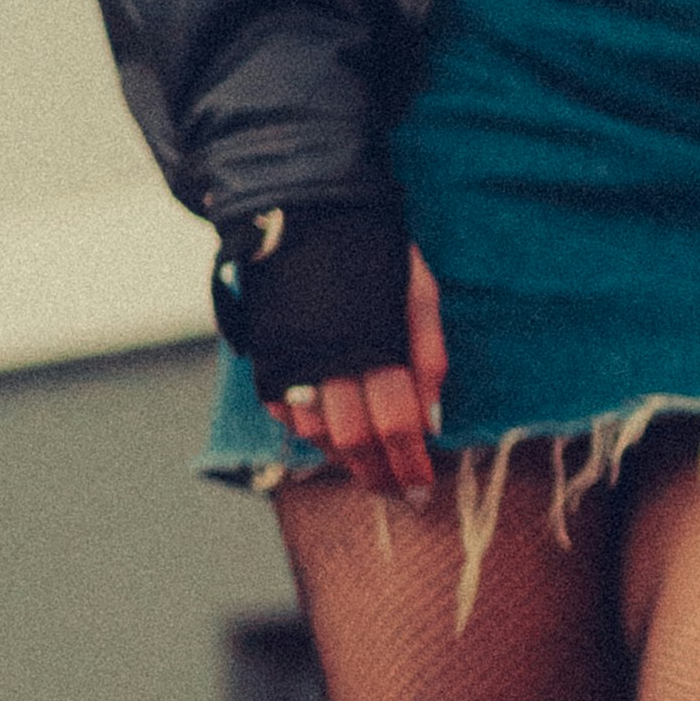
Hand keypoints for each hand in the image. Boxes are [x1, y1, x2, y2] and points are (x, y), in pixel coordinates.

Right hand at [280, 250, 449, 507]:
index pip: (397, 424)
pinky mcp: (266, 357)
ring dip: (345, 461)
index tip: (422, 489)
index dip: (411, 464)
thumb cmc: (373, 250)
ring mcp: (291, 361)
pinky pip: (284, 414)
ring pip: (316, 435)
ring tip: (369, 471)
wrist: (303, 206)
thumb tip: (433, 422)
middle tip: (399, 494)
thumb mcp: (418, 293)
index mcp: (374, 344)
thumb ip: (429, 358)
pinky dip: (309, 435)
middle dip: (380, 475)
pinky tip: (332, 441)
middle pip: (355, 441)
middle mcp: (328, 360)